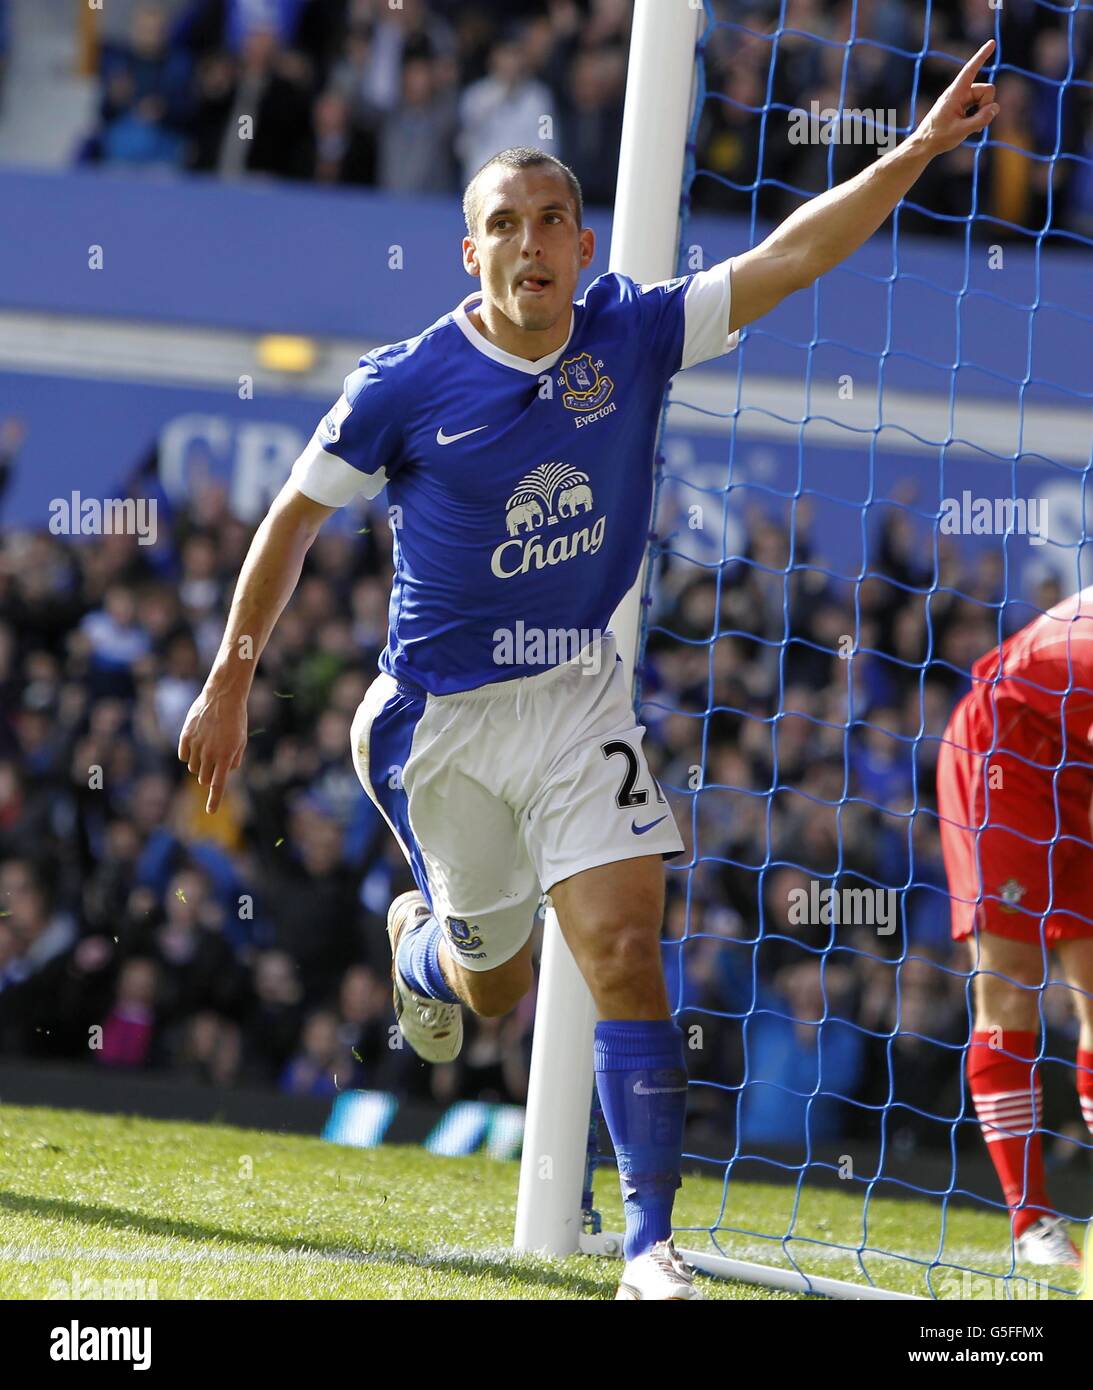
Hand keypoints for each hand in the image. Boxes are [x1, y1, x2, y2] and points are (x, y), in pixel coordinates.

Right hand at [177, 686, 246, 814]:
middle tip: (214, 765)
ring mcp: (196, 745)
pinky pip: (184, 756)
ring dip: (199, 765)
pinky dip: (189, 755)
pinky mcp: (185, 737)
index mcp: (226, 756)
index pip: (218, 784)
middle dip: (208, 777)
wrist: (223, 696)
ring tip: (207, 749)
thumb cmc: (236, 719)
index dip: (213, 800)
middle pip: (203, 779)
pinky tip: (196, 744)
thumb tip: (225, 772)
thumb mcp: (241, 741)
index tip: (210, 812)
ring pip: (193, 768)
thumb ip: (234, 759)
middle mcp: (210, 753)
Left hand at [914, 40, 998, 156]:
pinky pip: (981, 107)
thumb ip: (981, 119)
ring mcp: (963, 99)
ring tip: (972, 128)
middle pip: (987, 90)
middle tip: (976, 123)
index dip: (982, 56)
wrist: (924, 145)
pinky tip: (973, 128)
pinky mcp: (964, 107)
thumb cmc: (938, 137)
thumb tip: (995, 108)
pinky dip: (980, 116)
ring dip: (983, 113)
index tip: (992, 43)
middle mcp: (960, 93)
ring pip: (985, 99)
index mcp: (955, 93)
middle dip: (987, 105)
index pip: (970, 70)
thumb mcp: (961, 131)